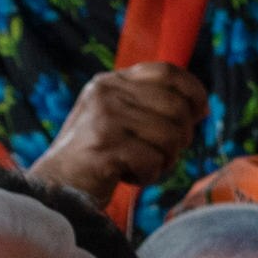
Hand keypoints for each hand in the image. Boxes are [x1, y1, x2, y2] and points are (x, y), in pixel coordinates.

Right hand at [33, 64, 206, 201]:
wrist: (57, 186)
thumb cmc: (98, 155)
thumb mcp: (120, 118)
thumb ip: (150, 105)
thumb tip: (199, 107)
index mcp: (112, 82)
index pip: (167, 71)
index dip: (193, 90)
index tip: (201, 112)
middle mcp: (106, 93)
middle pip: (177, 108)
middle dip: (180, 138)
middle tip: (160, 154)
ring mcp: (104, 118)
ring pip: (170, 137)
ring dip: (164, 160)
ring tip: (140, 165)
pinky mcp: (104, 146)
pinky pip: (153, 160)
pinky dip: (149, 175)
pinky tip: (127, 176)